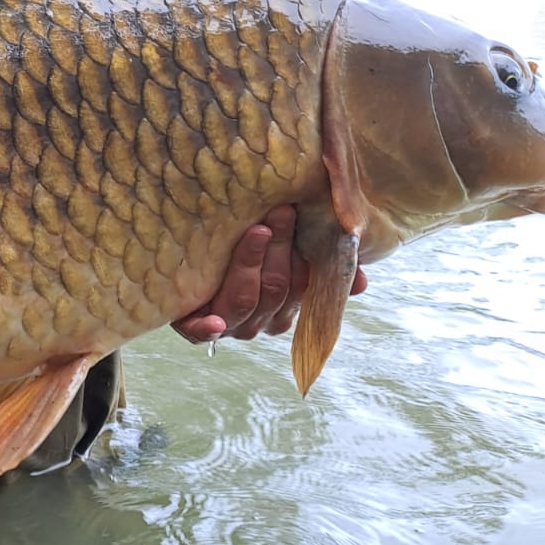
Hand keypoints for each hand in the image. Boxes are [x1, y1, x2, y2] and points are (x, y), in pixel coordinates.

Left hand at [171, 204, 368, 342]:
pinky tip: (213, 321)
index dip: (305, 255)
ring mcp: (227, 324)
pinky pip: (199, 333)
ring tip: (256, 232)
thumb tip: (362, 281)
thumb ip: (318, 262)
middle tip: (280, 211)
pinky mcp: (191, 328)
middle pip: (275, 288)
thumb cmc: (239, 256)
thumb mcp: (282, 253)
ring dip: (250, 264)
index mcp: (284, 308)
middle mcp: (258, 321)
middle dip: (280, 248)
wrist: (182, 269)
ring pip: (246, 299)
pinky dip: (207, 328)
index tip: (303, 216)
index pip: (302, 286)